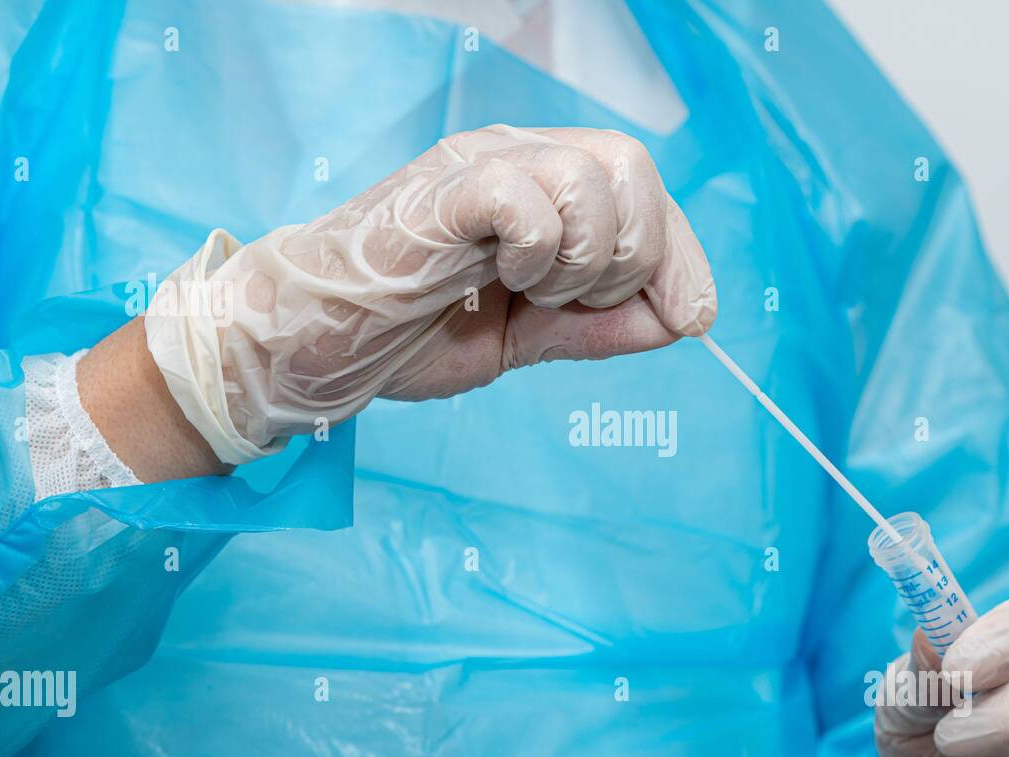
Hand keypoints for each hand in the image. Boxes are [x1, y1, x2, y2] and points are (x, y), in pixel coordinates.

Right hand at [143, 125, 715, 464]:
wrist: (318, 348)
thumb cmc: (413, 332)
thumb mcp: (533, 339)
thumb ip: (603, 326)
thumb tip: (684, 317)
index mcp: (541, 182)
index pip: (643, 186)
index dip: (681, 253)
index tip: (689, 317)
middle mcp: (516, 156)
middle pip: (632, 164)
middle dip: (633, 254)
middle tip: (577, 302)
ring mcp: (476, 167)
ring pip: (591, 175)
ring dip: (585, 258)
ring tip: (532, 291)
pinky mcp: (440, 195)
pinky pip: (528, 200)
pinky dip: (538, 253)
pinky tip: (501, 278)